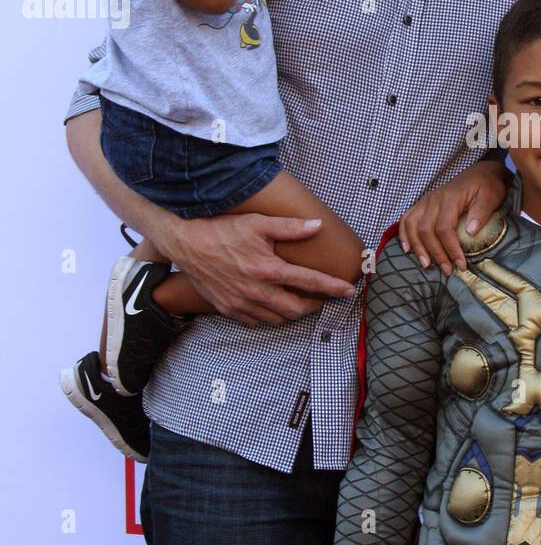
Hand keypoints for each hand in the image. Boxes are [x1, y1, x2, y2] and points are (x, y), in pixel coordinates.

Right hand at [162, 211, 355, 324]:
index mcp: (268, 269)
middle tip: (322, 298)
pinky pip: (255, 321)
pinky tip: (272, 305)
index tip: (349, 291)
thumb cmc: (222, 230)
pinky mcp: (228, 309)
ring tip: (299, 301)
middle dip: (314, 305)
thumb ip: (290, 227)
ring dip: (292, 312)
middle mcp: (257, 291)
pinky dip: (268, 316)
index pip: (310, 282)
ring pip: (277, 319)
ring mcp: (241, 303)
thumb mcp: (258, 223)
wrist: (186, 243)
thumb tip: (318, 225)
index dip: (333, 288)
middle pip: (296, 309)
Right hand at [398, 159, 509, 275]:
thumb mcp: (491, 196)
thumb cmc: (487, 185)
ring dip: (418, 247)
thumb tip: (470, 231)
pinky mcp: (423, 204)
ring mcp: (426, 201)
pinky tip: (408, 249)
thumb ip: (481, 212)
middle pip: (426, 230)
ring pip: (413, 226)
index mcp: (450, 198)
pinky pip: (407, 219)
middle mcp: (434, 199)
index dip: (451, 249)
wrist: (480, 172)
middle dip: (436, 253)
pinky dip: (404, 234)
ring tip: (427, 265)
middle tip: (448, 270)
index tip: (461, 264)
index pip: (445, 228)